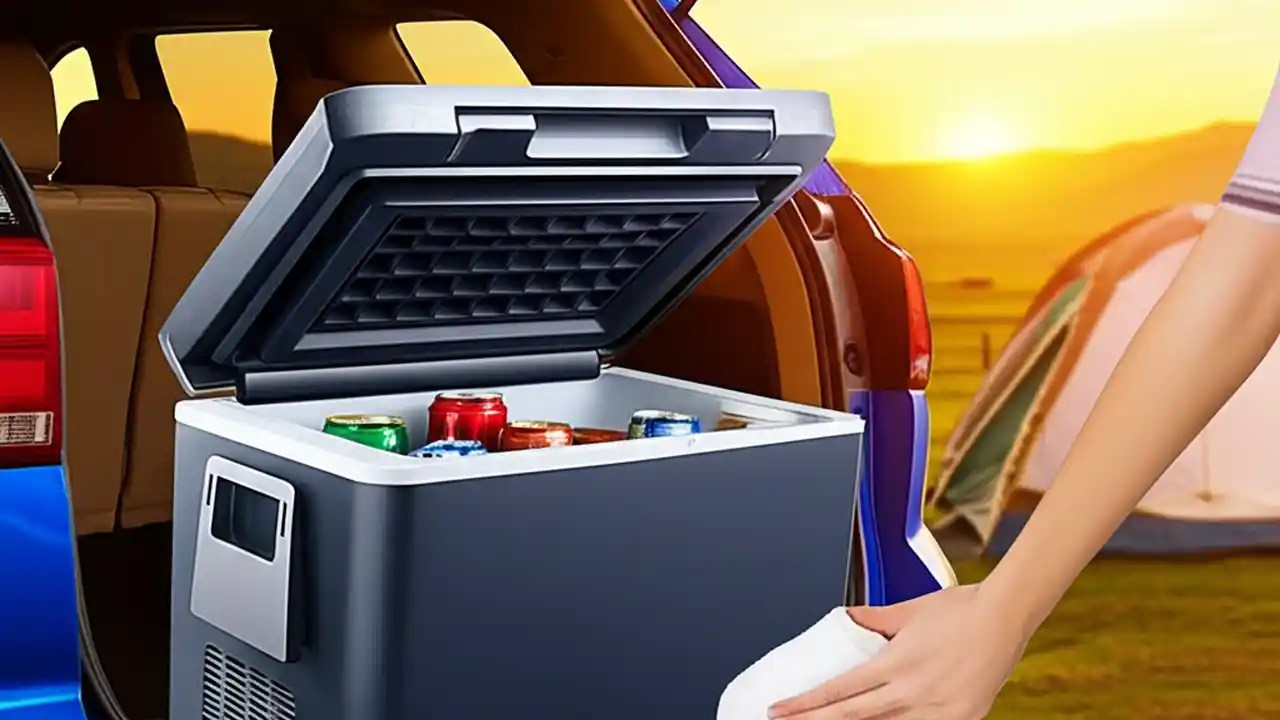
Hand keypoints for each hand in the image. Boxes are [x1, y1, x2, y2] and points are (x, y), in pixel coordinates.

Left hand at [767, 583, 1028, 719]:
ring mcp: (938, 711)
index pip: (839, 691)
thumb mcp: (907, 610)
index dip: (806, 704)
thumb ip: (872, 619)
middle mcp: (912, 692)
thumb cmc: (959, 609)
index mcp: (895, 664)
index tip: (780, 710)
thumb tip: (845, 618)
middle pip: (853, 717)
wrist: (1006, 617)